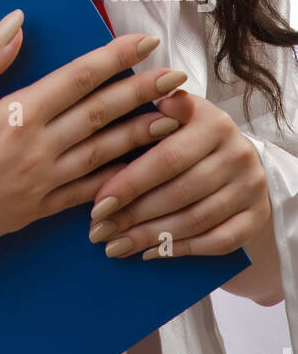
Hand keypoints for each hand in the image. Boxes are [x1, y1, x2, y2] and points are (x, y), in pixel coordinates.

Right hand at [0, 15, 193, 277]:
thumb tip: (17, 22)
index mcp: (15, 117)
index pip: (78, 79)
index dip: (114, 58)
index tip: (144, 41)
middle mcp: (38, 151)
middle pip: (102, 114)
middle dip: (144, 92)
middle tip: (178, 75)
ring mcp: (42, 184)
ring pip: (106, 154)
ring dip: (143, 134)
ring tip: (175, 118)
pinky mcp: (38, 210)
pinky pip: (90, 192)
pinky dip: (119, 178)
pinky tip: (139, 169)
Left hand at [87, 88, 270, 259]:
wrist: (235, 160)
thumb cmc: (187, 136)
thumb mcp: (173, 116)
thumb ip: (153, 111)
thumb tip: (143, 100)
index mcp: (212, 121)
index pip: (166, 157)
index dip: (129, 182)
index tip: (97, 204)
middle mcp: (237, 152)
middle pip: (179, 192)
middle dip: (133, 215)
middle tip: (98, 231)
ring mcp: (251, 186)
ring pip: (195, 219)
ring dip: (150, 237)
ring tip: (115, 245)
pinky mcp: (257, 215)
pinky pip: (218, 241)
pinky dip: (181, 249)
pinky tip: (150, 253)